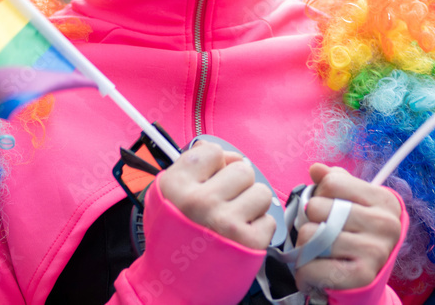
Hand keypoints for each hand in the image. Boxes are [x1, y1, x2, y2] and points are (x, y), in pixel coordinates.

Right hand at [158, 141, 275, 249]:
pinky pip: (269, 221)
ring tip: (235, 219)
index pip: (213, 150)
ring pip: (262, 192)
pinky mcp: (247, 243)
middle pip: (243, 170)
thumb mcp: (165, 194)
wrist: (172, 284)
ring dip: (252, 205)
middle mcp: (200, 200)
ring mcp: (225, 222)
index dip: (217, 164)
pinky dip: (258, 229)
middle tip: (225, 203)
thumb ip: (190, 167)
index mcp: (176, 184)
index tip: (212, 178)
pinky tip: (240, 237)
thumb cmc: (172, 235)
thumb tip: (229, 156)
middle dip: (238, 185)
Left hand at [294, 164, 402, 291]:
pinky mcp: (362, 276)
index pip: (331, 182)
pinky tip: (313, 270)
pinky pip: (313, 266)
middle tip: (320, 233)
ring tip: (317, 252)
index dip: (321, 195)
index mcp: (383, 200)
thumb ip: (334, 181)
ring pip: (310, 235)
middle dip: (309, 221)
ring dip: (304, 246)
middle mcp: (385, 224)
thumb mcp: (350, 201)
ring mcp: (375, 251)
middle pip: (316, 208)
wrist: (367, 276)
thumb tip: (316, 169)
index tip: (328, 209)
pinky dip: (305, 271)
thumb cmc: (354, 231)